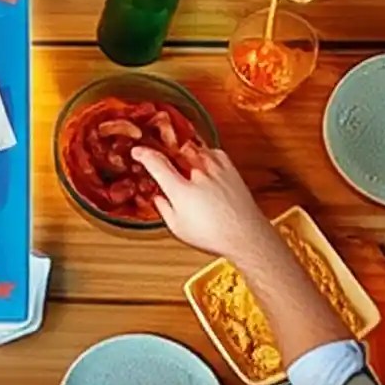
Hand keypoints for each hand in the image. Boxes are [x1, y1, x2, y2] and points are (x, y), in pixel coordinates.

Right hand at [131, 145, 277, 259]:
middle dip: (165, 150)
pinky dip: (206, 153)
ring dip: (186, 151)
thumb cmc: (215, 235)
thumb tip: (158, 198)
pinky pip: (215, 152)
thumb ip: (164, 209)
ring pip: (196, 148)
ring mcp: (216, 170)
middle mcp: (199, 175)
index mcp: (181, 190)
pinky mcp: (231, 170)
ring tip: (181, 158)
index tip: (138, 152)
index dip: (143, 154)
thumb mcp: (178, 228)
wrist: (246, 236)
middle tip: (160, 154)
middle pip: (176, 150)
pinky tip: (204, 161)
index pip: (156, 163)